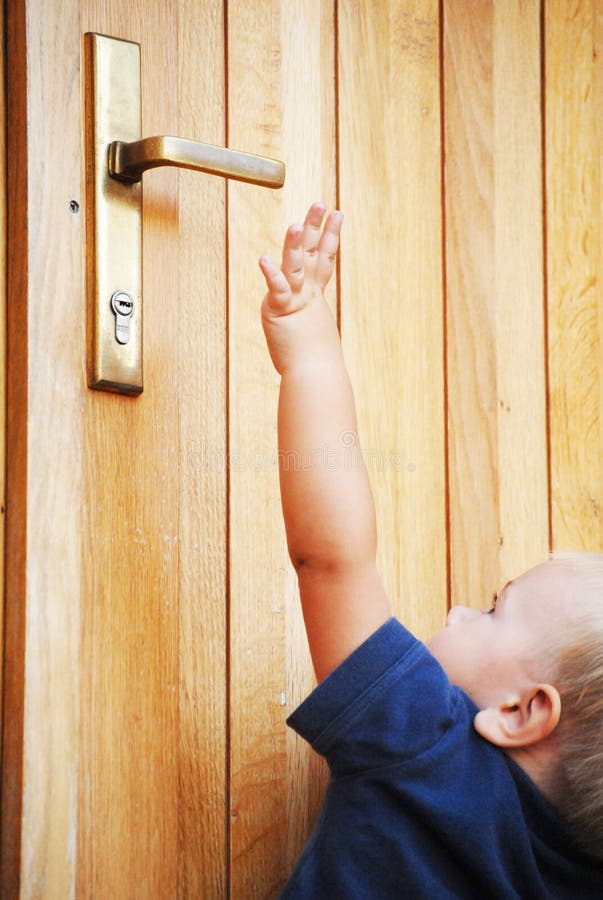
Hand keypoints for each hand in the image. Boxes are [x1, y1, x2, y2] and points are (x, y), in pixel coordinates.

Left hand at [259, 202, 342, 373]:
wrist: (314, 376)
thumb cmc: (315, 363)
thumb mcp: (312, 336)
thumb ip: (308, 326)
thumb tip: (313, 334)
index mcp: (314, 297)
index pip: (325, 260)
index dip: (331, 236)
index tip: (337, 214)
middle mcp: (306, 294)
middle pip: (313, 253)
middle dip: (317, 227)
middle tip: (322, 203)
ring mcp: (294, 300)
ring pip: (295, 265)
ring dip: (294, 243)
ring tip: (296, 223)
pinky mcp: (280, 311)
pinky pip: (276, 290)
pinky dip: (270, 275)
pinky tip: (263, 259)